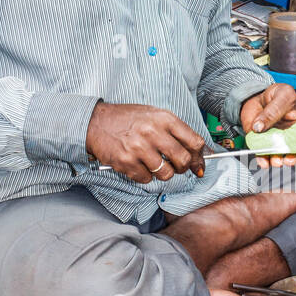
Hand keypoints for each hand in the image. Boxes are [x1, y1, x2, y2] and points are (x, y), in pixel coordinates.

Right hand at [86, 102, 205, 183]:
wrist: (96, 122)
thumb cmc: (127, 120)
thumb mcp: (154, 115)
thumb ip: (176, 132)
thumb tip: (198, 153)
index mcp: (164, 119)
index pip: (194, 142)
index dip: (199, 157)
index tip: (198, 164)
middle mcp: (153, 132)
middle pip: (183, 160)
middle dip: (183, 168)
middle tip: (177, 167)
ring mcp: (139, 148)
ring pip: (166, 173)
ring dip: (163, 173)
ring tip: (154, 164)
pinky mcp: (126, 162)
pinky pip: (147, 179)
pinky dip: (145, 176)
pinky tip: (138, 164)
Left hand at [240, 84, 295, 170]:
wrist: (258, 96)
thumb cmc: (278, 95)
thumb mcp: (282, 95)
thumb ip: (273, 111)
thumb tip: (259, 127)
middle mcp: (292, 138)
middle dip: (294, 160)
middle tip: (289, 159)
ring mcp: (277, 142)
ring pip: (280, 157)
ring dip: (278, 161)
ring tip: (276, 161)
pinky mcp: (261, 144)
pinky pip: (262, 155)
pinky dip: (262, 160)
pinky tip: (263, 161)